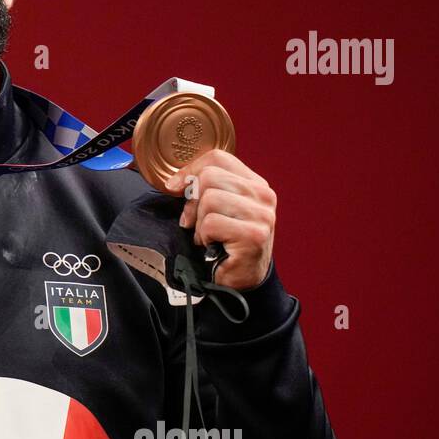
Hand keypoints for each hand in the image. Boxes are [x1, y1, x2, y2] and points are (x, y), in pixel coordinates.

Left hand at [163, 149, 274, 290]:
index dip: (190, 170)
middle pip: (210, 176)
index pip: (218, 157)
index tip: (176, 188)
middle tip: (195, 223)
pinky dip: (204, 236)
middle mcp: (263, 195)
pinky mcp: (254, 235)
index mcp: (255, 183)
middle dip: (193, 201)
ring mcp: (262, 215)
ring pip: (209, 198)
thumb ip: (205, 189)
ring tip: (209, 236)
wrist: (242, 281)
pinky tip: (214, 246)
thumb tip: (175, 183)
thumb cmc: (226, 244)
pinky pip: (211, 223)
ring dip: (200, 223)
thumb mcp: (218, 209)